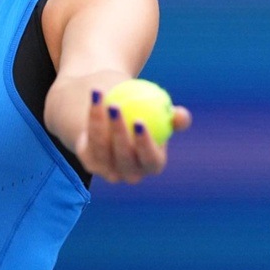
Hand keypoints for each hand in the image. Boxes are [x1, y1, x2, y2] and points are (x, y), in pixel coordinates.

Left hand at [74, 89, 191, 183]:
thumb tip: (180, 116)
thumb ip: (174, 116)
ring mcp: (108, 171)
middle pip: (124, 157)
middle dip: (119, 133)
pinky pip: (90, 139)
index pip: (150, 159)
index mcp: (152, 165)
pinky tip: (96, 95)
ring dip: (101, 121)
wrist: (117, 117)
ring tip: (105, 97)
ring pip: (103, 148)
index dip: (144, 144)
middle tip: (116, 107)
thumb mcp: (162, 112)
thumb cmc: (148, 114)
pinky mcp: (90, 162)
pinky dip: (92, 116)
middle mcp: (130, 173)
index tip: (139, 121)